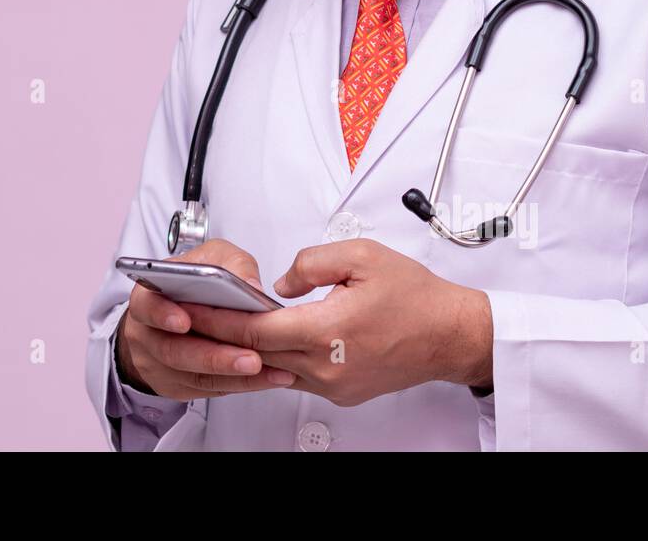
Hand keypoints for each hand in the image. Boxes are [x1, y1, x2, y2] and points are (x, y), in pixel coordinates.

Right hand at [115, 238, 298, 400]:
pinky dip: (240, 384)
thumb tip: (251, 285)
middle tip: (250, 358)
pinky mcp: (176, 385)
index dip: (162, 315)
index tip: (184, 321)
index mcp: (148, 296)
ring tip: (270, 370)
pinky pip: (207, 390)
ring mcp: (159, 364)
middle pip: (174, 351)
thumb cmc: (195, 280)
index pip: (146, 307)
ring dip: (235, 376)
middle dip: (215, 357)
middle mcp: (147, 333)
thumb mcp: (212, 257)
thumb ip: (231, 264)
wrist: (179, 309)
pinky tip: (267, 377)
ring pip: (194, 376)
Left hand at [179, 239, 492, 407]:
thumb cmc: (416, 296)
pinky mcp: (342, 392)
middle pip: (259, 353)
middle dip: (224, 333)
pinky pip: (298, 374)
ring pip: (277, 367)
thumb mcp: (362, 256)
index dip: (221, 320)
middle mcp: (327, 367)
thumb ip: (311, 263)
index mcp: (328, 332)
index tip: (196, 308)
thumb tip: (281, 283)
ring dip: (251, 347)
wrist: (452, 335)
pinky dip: (279, 357)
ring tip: (225, 322)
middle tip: (195, 314)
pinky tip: (268, 338)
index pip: (257, 332)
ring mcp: (335, 385)